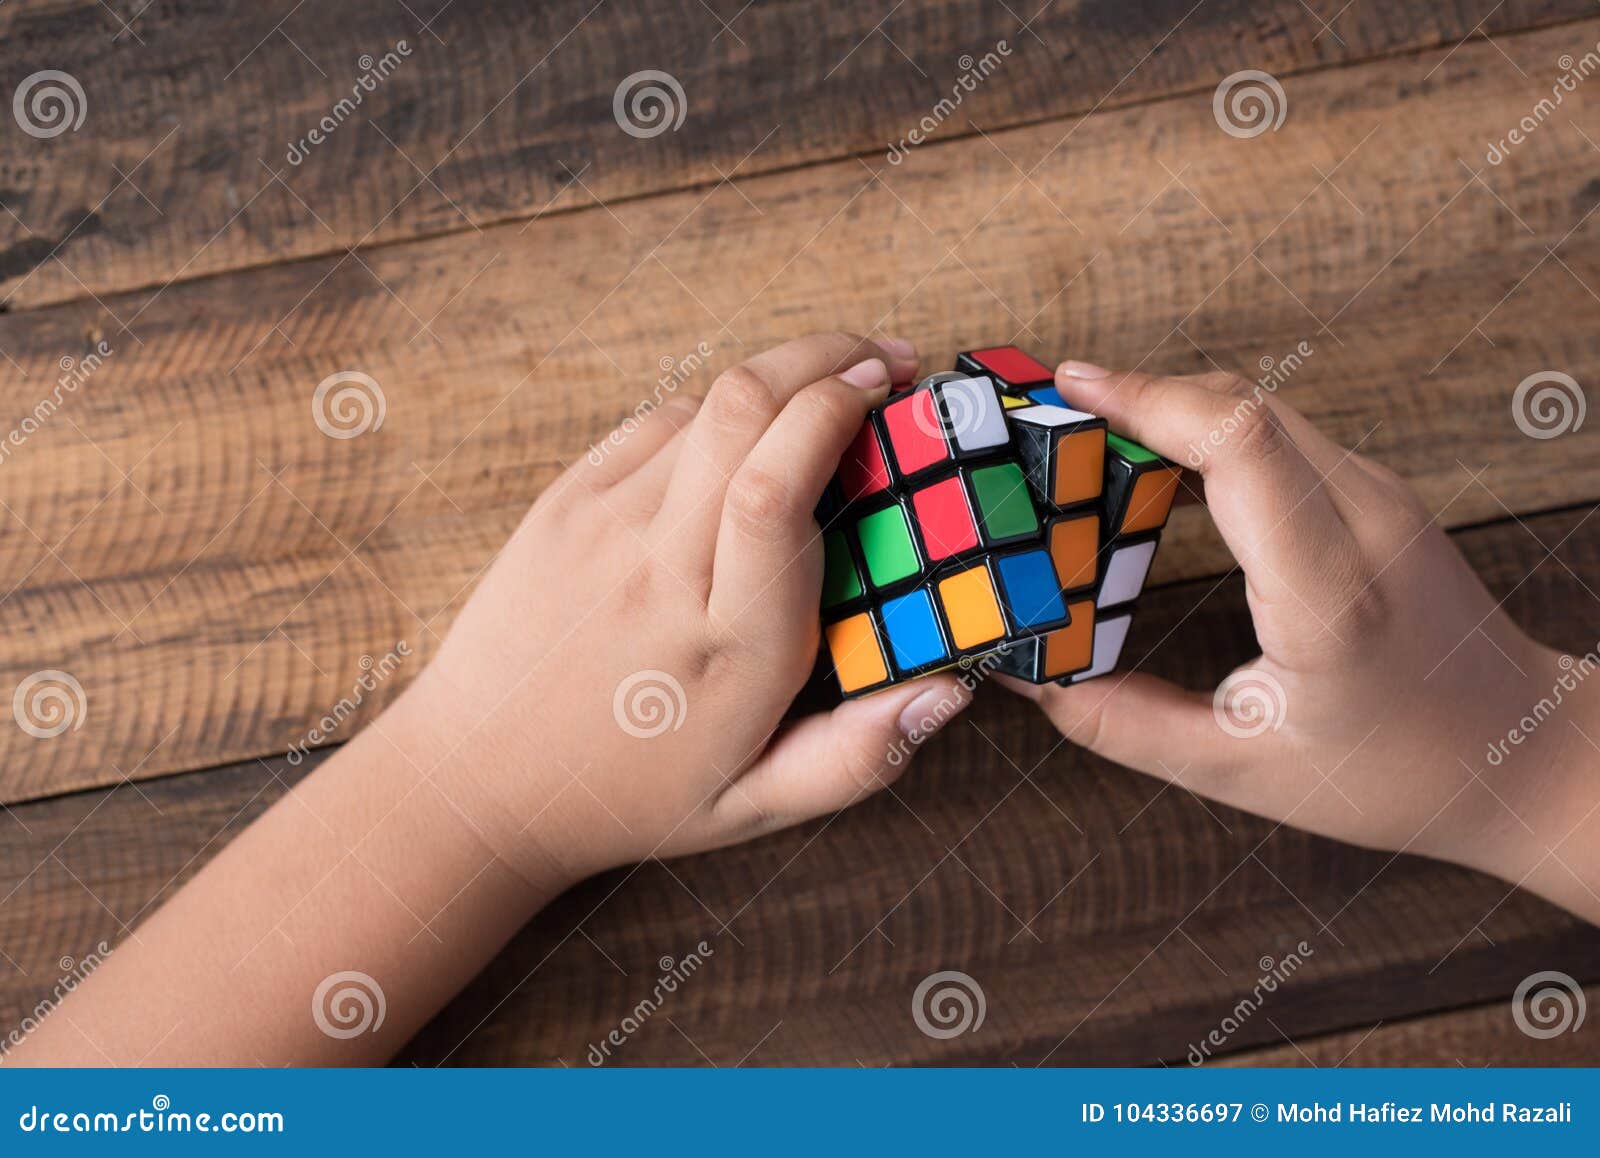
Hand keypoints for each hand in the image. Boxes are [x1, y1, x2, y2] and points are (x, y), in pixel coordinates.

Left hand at [407, 332, 972, 885]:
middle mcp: (660, 571)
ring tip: (827, 384)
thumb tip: (950, 690)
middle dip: (824, 357)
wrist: (477, 780)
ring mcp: (600, 527)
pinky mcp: (562, 505)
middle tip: (882, 359)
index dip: (836, 410)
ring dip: (775, 375)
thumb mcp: (754, 806)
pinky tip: (745, 431)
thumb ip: (858, 755)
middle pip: (742, 409)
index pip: (776, 486)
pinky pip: (650, 423)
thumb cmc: (629, 795)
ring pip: (700, 404)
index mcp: (726, 645)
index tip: (889, 387)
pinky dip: (714, 409)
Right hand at [999, 361, 1599, 919]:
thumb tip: (1031, 677)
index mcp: (1330, 598)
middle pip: (1239, 405)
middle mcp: (1366, 523)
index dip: (1150, 400)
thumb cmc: (1395, 774)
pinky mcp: (1376, 494)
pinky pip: (1277, 436)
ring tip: (1087, 447)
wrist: (1523, 754)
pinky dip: (1205, 436)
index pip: (1241, 447)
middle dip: (1136, 397)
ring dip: (1169, 411)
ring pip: (1257, 409)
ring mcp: (1380, 497)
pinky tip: (1154, 476)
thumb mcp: (1241, 772)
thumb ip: (1123, 724)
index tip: (1071, 387)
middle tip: (1049, 421)